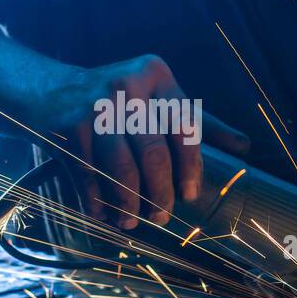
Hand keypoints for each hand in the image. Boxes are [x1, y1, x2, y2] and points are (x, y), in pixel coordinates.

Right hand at [48, 55, 248, 228]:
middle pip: (153, 153)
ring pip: (121, 168)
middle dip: (160, 193)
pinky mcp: (66, 127)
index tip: (190, 195)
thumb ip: (201, 122)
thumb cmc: (123, 101)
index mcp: (156, 76)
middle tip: (162, 217)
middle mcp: (125, 86)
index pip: (184, 127)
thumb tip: (245, 147)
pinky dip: (96, 200)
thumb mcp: (162, 98)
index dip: (190, 167)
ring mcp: (93, 107)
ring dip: (128, 203)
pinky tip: (103, 215)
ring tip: (132, 221)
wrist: (51, 89)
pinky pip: (88, 173)